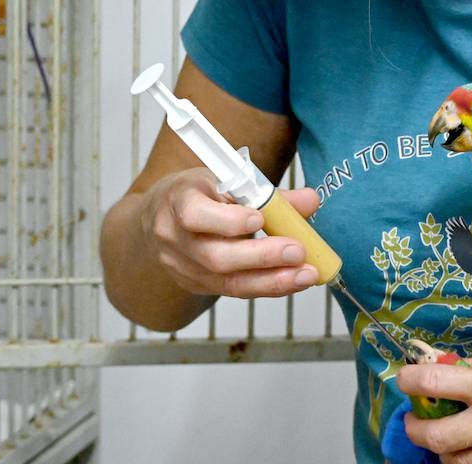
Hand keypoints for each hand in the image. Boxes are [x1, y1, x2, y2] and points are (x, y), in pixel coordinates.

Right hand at [141, 168, 320, 297]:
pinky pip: (233, 290)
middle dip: (261, 257)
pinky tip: (292, 280)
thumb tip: (311, 200)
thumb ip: (267, 192)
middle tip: (298, 251)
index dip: (227, 221)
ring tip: (306, 275)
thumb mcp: (225, 180)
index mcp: (178, 200)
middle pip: (215, 256)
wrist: (160, 217)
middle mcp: (173, 237)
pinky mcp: (195, 285)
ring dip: (271, 280)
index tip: (259, 219)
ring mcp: (181, 267)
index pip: (195, 215)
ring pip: (226, 281)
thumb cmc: (198, 193)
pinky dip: (266, 286)